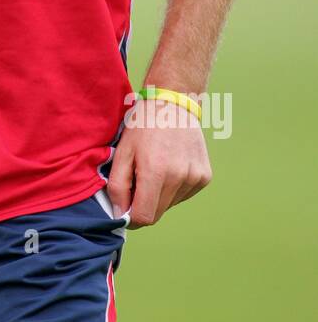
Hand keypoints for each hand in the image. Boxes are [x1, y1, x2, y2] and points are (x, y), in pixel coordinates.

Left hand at [106, 96, 212, 228]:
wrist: (174, 104)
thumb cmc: (143, 126)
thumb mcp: (122, 152)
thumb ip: (117, 186)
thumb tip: (120, 215)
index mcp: (156, 171)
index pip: (144, 217)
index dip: (131, 217)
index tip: (125, 207)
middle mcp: (179, 177)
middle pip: (158, 213)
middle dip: (144, 205)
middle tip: (137, 182)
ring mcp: (195, 177)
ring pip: (171, 204)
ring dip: (159, 196)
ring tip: (155, 169)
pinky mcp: (205, 176)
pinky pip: (183, 195)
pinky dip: (173, 188)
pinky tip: (169, 167)